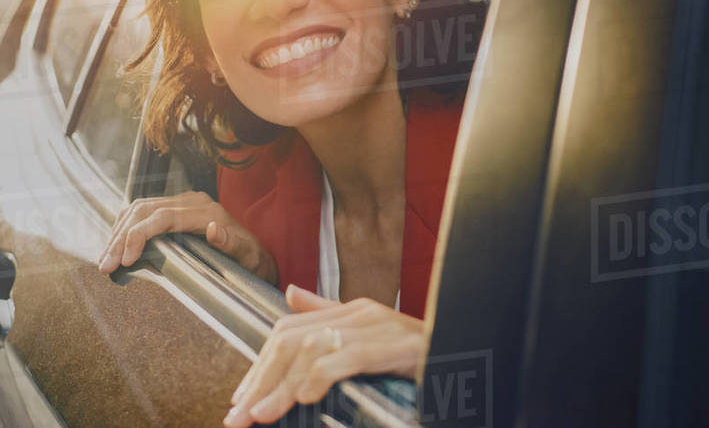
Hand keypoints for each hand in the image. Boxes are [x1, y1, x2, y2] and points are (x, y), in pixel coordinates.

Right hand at [98, 191, 276, 283]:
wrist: (256, 255)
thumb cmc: (251, 260)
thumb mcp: (248, 256)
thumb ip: (232, 243)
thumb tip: (215, 229)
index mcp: (206, 212)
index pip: (162, 217)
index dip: (139, 234)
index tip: (125, 259)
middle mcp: (192, 202)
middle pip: (145, 210)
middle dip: (121, 237)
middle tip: (105, 265)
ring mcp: (182, 203)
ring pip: (140, 208)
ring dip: (119, 232)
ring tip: (105, 260)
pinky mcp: (175, 209)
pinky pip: (144, 212)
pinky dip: (126, 227)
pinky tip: (116, 245)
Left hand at [223, 285, 424, 426]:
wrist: (469, 353)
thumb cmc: (419, 356)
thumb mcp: (370, 337)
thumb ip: (329, 315)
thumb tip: (291, 292)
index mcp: (351, 311)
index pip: (289, 330)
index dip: (260, 364)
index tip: (241, 398)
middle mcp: (361, 313)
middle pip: (292, 338)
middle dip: (261, 379)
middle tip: (239, 416)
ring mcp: (379, 327)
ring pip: (312, 348)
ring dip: (281, 386)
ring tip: (262, 415)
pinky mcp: (397, 347)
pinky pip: (348, 357)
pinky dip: (320, 377)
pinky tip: (304, 398)